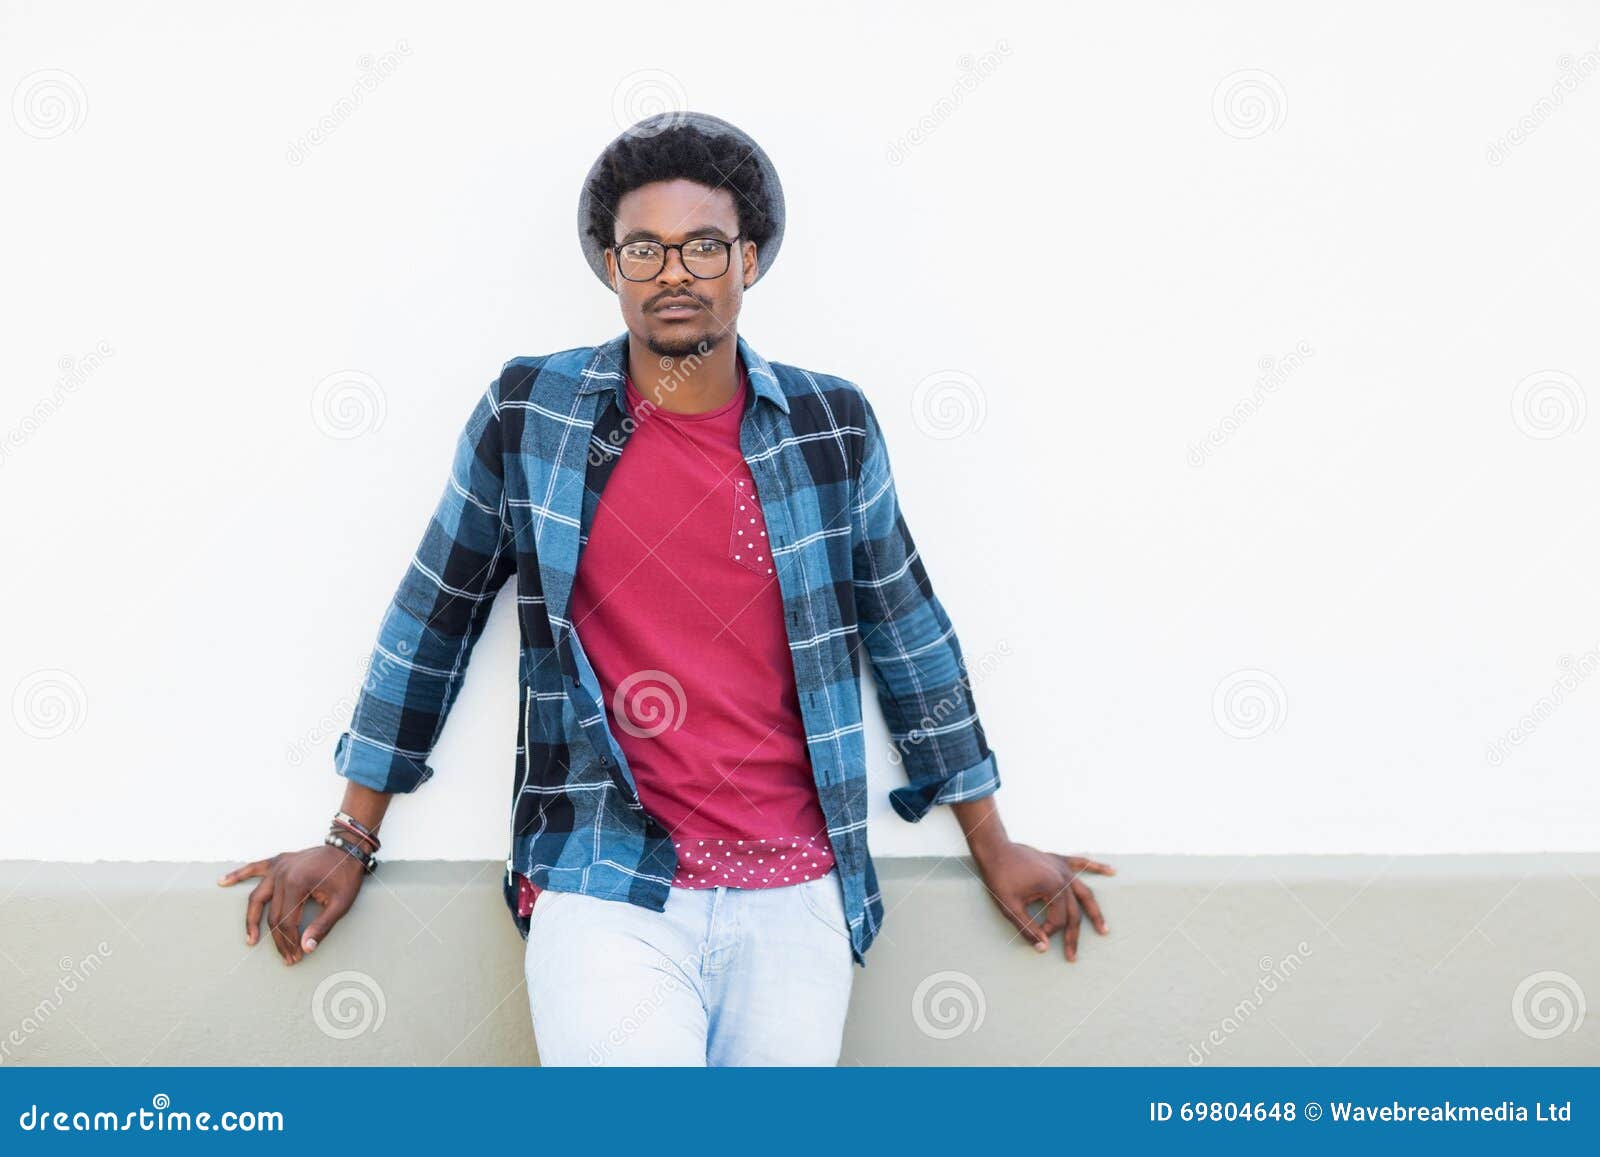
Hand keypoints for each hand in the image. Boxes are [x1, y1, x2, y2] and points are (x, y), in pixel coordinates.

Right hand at [218, 845, 365, 964]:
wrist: (349, 848)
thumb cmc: (346, 875)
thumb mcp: (341, 903)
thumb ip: (323, 926)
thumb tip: (306, 949)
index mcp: (297, 883)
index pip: (286, 921)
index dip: (290, 942)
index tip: (297, 956)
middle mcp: (282, 874)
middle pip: (272, 915)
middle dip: (279, 939)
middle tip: (287, 958)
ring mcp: (278, 866)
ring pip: (257, 898)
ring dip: (252, 920)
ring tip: (251, 939)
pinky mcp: (277, 861)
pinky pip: (253, 868)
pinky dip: (237, 875)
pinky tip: (222, 882)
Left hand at [972, 840, 1113, 961]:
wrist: (994, 849)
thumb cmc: (999, 878)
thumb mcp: (1009, 907)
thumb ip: (1027, 929)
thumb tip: (1044, 949)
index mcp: (1053, 888)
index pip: (1058, 920)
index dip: (1047, 932)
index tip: (1035, 936)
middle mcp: (1063, 878)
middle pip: (1074, 912)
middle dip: (1073, 936)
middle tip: (1072, 958)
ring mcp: (1062, 868)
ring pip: (1085, 893)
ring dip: (1095, 912)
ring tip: (1104, 930)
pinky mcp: (1058, 860)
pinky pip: (1082, 863)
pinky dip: (1097, 867)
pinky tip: (1112, 871)